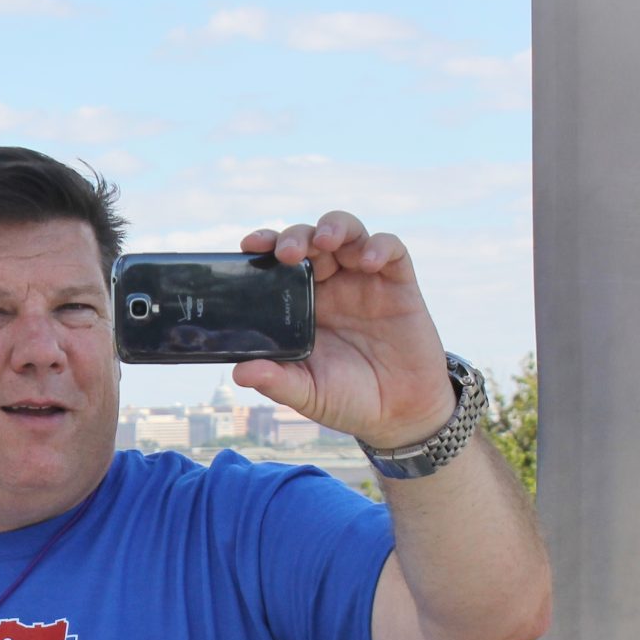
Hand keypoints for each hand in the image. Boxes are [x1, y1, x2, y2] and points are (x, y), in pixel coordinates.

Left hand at [234, 212, 455, 448]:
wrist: (400, 413)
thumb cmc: (347, 399)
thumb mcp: (307, 393)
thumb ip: (277, 381)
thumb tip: (239, 373)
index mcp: (302, 304)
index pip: (279, 263)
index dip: (265, 245)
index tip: (249, 245)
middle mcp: (331, 285)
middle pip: (310, 239)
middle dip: (296, 236)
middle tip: (287, 252)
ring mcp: (365, 281)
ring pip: (349, 233)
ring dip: (334, 227)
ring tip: (325, 241)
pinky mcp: (399, 284)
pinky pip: (391, 250)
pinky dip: (379, 246)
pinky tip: (368, 261)